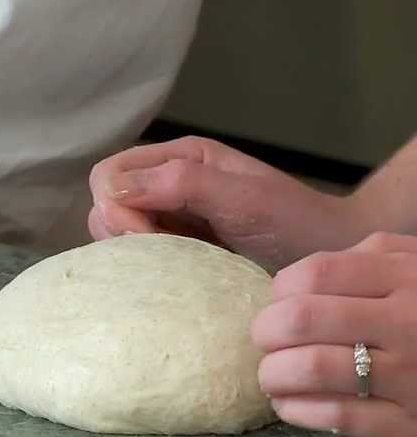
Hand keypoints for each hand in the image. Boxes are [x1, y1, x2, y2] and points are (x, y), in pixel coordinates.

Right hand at [87, 136, 366, 269]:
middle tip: (157, 255)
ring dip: (130, 250)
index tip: (144, 235)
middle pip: (105, 202)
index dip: (114, 204)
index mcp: (179, 158)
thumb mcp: (240, 196)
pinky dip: (143, 266)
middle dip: (118, 230)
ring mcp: (171, 217)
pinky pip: (139, 254)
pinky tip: (171, 278)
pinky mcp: (176, 249)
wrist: (333, 253)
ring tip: (168, 267)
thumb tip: (112, 190)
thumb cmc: (294, 220)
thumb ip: (180, 184)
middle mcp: (167, 183)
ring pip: (115, 231)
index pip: (110, 173)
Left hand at [252, 232, 416, 436]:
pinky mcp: (413, 424)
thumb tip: (299, 278)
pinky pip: (340, 416)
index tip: (276, 305)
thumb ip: (370, 259)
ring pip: (314, 368)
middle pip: (303, 319)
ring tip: (271, 375)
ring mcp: (411, 376)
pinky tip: (289, 405)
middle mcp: (407, 324)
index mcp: (405, 278)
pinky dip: (299, 410)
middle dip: (266, 332)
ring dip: (274, 374)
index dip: (280, 291)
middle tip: (265, 341)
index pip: (316, 274)